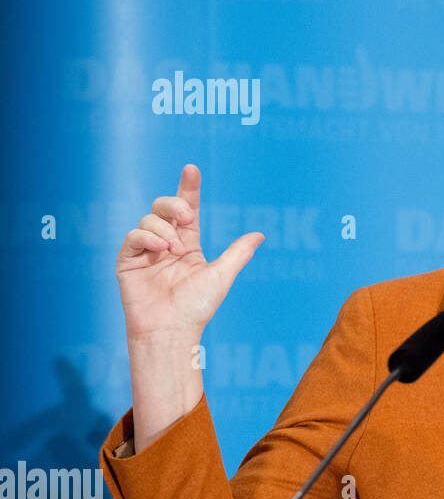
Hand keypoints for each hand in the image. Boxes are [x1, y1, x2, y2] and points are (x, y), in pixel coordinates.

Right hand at [115, 164, 263, 341]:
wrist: (172, 330)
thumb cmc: (197, 308)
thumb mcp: (222, 275)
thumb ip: (238, 253)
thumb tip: (260, 234)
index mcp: (189, 245)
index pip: (188, 210)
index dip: (189, 189)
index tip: (191, 169)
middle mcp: (166, 244)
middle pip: (164, 208)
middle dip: (175, 204)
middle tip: (187, 218)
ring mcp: (146, 252)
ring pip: (149, 219)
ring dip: (164, 229)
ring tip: (174, 250)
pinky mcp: (128, 261)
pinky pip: (132, 236)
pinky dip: (147, 237)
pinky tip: (161, 249)